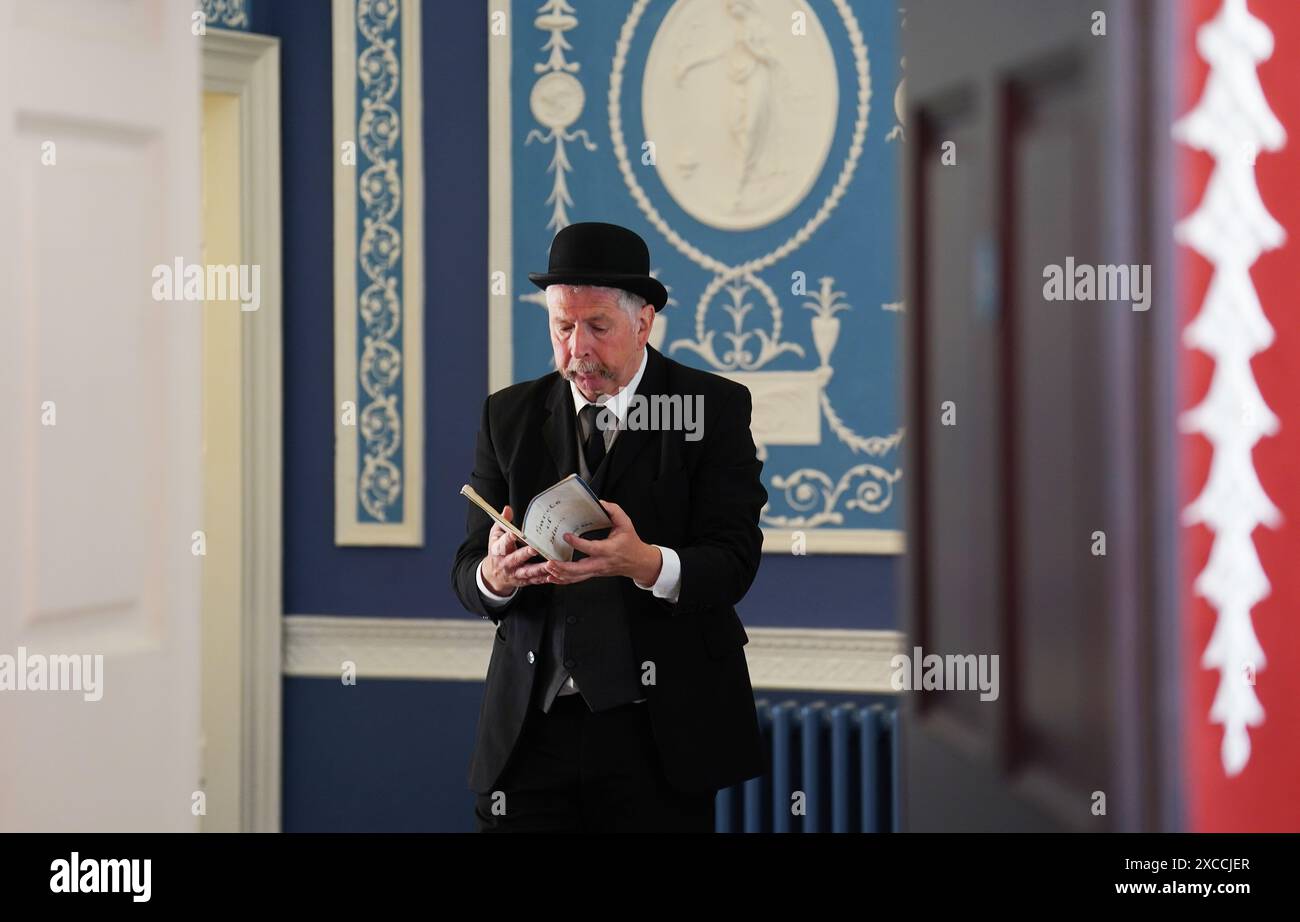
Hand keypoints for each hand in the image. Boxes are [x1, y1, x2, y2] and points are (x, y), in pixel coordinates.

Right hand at [481, 505, 551, 593]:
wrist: (494, 575)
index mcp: (498, 550)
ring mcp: (515, 574)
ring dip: (539, 569)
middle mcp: (506, 563)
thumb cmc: (497, 551)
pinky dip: (544, 578)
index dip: (508, 538)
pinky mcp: (523, 581)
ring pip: (527, 572)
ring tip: (550, 564)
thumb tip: (508, 509)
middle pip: (515, 558)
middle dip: (525, 554)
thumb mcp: (495, 535)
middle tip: (534, 549)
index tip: (514, 533)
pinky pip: (535, 580)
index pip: (502, 543)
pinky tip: (554, 575)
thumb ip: (502, 522)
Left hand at [542, 501, 662, 586]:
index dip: (578, 543)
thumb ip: (613, 511)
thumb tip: (599, 503)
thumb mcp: (626, 524)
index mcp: (609, 549)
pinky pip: (577, 579)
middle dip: (563, 567)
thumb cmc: (631, 543)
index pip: (591, 548)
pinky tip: (553, 578)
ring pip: (576, 577)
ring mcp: (596, 570)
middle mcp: (601, 562)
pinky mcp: (593, 573)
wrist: (638, 562)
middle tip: (550, 562)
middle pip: (580, 570)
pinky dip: (563, 580)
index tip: (566, 536)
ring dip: (560, 575)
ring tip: (548, 569)